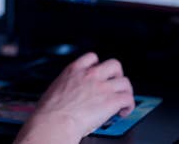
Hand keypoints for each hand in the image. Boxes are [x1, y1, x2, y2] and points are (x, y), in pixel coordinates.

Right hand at [17, 53, 134, 142]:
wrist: (55, 121)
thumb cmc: (49, 111)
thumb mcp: (54, 88)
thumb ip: (66, 86)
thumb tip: (67, 94)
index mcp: (74, 70)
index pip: (92, 57)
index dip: (98, 65)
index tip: (99, 71)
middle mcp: (90, 75)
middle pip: (114, 65)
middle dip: (117, 74)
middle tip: (115, 83)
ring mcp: (102, 87)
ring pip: (125, 82)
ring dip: (125, 91)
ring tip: (122, 99)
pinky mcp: (111, 101)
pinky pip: (128, 99)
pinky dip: (129, 106)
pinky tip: (123, 112)